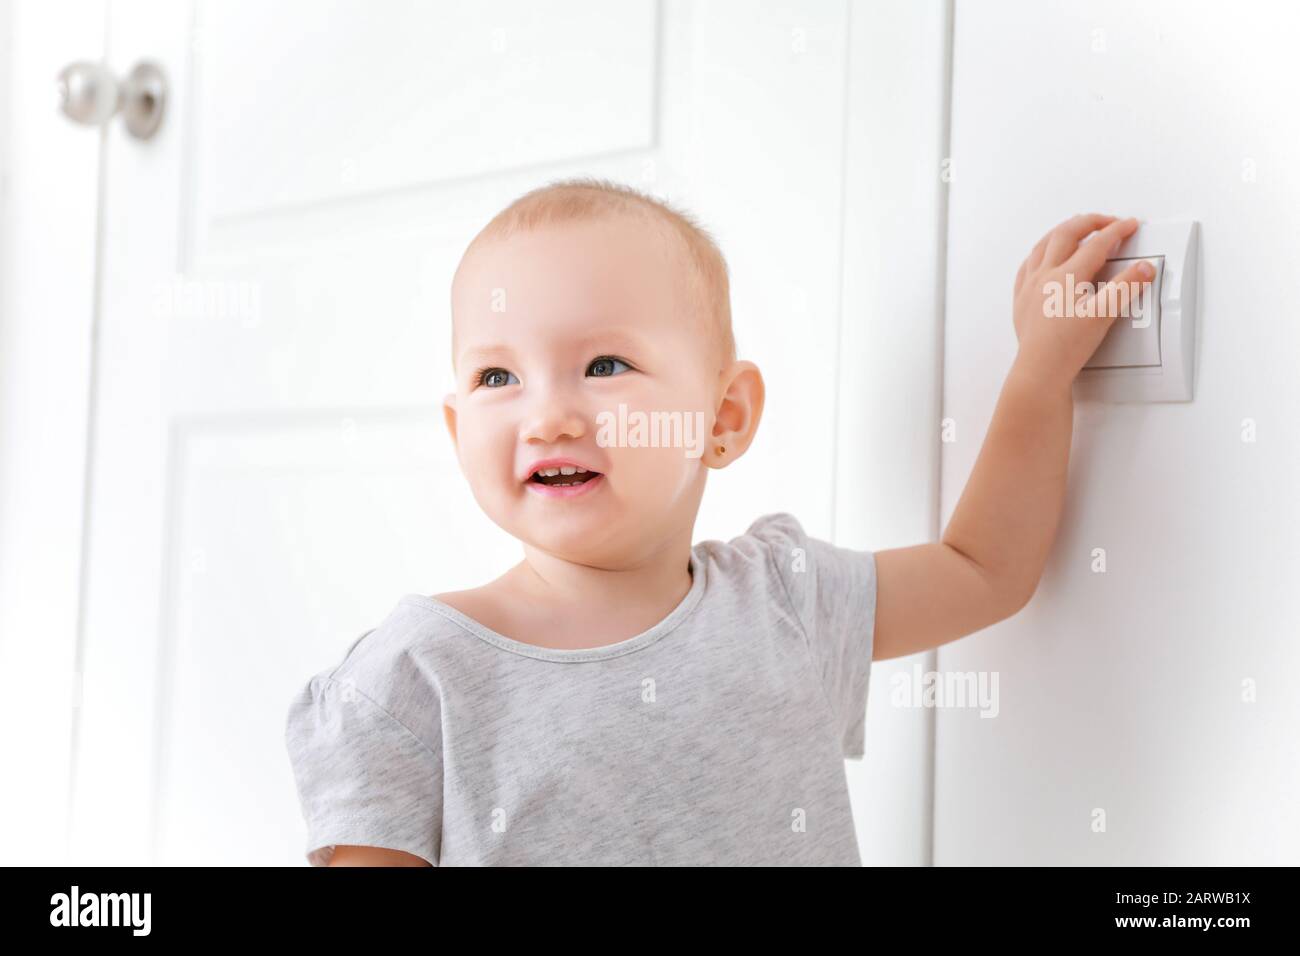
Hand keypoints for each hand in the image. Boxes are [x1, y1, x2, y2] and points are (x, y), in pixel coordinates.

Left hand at [1011, 214, 1155, 386]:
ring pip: (1042, 245)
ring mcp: (1029, 287)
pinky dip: (1039, 253)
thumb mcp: (1104, 315)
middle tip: (1108, 221)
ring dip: (1062, 231)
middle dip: (1090, 222)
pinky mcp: (1021, 300)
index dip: (1117, 230)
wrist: (1040, 371)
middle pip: (1066, 234)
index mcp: (1065, 276)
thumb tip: (1145, 268)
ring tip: (1076, 228)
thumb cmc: (1067, 347)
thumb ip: (1127, 287)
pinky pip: (1026, 266)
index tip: (1131, 225)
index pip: (1097, 243)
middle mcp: (1043, 276)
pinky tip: (1043, 256)